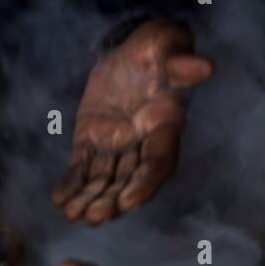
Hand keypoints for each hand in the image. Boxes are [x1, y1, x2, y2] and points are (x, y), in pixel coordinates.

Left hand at [52, 19, 211, 224]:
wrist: (130, 51)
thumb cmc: (156, 49)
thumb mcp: (168, 48)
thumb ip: (181, 63)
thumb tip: (204, 66)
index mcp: (164, 127)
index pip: (157, 162)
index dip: (144, 184)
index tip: (129, 202)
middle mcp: (140, 143)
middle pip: (128, 179)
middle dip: (112, 200)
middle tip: (95, 217)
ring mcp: (115, 144)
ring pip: (104, 178)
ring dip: (90, 198)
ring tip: (73, 215)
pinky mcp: (92, 139)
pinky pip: (83, 166)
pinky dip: (72, 184)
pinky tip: (60, 200)